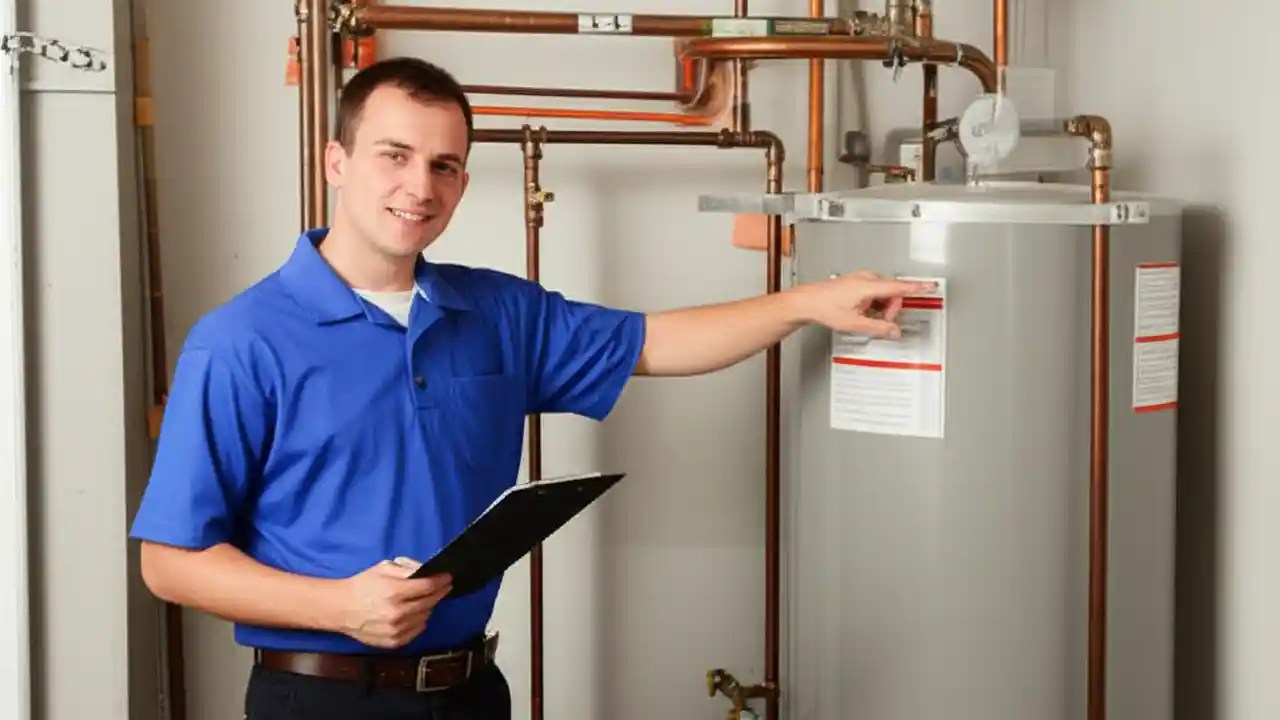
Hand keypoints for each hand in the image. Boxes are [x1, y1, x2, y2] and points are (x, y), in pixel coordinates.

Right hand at [333, 558, 451, 648]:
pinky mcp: (394, 642)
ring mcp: (396, 630)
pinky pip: (417, 630)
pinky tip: (413, 613)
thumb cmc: (362, 585)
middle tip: (443, 586)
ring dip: (428, 607)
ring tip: (422, 599)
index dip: (441, 581)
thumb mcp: (383, 568)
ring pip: (426, 617)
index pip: (428, 587)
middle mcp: (397, 613)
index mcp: (394, 592)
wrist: (340, 609)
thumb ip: (408, 567)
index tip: (448, 577)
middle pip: (430, 602)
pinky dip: (419, 621)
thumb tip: (428, 570)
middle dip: (439, 592)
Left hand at [795, 271, 936, 337]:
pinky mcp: (857, 282)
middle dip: (889, 309)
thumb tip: (894, 331)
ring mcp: (862, 279)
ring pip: (883, 294)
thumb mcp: (855, 323)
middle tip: (878, 321)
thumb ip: (879, 328)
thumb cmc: (825, 307)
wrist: (808, 301)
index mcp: (869, 286)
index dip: (918, 287)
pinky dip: (872, 304)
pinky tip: (861, 312)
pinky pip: (874, 293)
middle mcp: (867, 278)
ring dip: (880, 307)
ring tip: (864, 316)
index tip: (931, 286)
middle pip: (892, 294)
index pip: (900, 287)